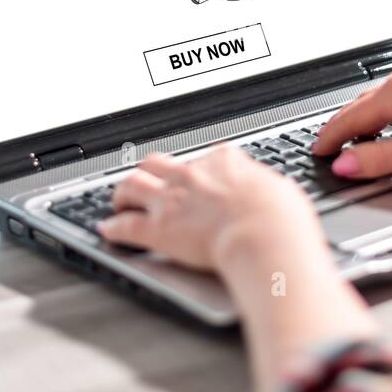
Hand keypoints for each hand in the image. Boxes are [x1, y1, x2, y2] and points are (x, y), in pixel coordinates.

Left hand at [101, 146, 379, 391]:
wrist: (264, 235)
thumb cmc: (280, 218)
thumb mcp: (284, 191)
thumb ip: (269, 190)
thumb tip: (275, 194)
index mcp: (225, 162)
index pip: (206, 157)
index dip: (201, 168)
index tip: (201, 176)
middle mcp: (192, 174)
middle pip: (158, 163)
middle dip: (150, 172)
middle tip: (147, 180)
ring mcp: (171, 199)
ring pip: (132, 185)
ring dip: (122, 193)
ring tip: (119, 200)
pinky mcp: (157, 228)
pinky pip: (125, 225)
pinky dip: (113, 228)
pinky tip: (107, 230)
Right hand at [311, 62, 391, 178]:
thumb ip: (380, 159)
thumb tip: (347, 164)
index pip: (351, 116)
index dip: (331, 136)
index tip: (318, 150)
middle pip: (364, 104)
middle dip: (345, 126)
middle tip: (330, 146)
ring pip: (385, 99)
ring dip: (367, 119)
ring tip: (357, 139)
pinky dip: (391, 113)